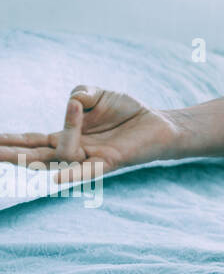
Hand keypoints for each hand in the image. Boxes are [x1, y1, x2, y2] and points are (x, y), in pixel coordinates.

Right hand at [0, 85, 183, 184]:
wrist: (158, 123)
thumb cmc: (127, 112)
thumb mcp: (99, 95)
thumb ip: (81, 93)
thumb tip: (72, 100)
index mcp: (66, 136)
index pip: (31, 141)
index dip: (10, 141)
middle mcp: (74, 151)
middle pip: (34, 157)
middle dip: (10, 155)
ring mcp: (89, 159)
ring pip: (63, 153)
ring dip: (67, 128)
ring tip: (74, 105)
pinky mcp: (109, 163)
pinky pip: (86, 172)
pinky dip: (70, 175)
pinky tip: (53, 180)